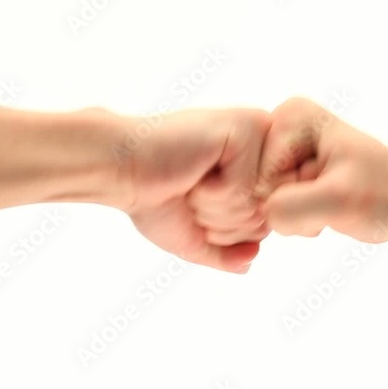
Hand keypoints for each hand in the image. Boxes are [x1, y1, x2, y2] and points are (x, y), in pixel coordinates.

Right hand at [115, 108, 270, 272]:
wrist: (118, 172)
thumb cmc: (151, 199)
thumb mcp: (192, 237)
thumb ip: (224, 253)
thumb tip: (251, 260)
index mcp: (255, 166)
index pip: (270, 221)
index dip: (227, 232)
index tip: (195, 205)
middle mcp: (262, 146)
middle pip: (268, 216)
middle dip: (221, 221)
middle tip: (191, 192)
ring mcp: (258, 133)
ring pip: (258, 205)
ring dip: (213, 207)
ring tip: (191, 179)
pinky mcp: (245, 128)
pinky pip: (246, 189)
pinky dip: (212, 191)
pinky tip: (193, 168)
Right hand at [256, 98, 387, 242]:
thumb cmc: (384, 196)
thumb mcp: (337, 202)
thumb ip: (288, 207)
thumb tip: (258, 215)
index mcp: (291, 116)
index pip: (259, 179)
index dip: (293, 197)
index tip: (331, 186)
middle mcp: (280, 125)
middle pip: (255, 189)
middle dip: (292, 206)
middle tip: (331, 197)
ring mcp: (281, 149)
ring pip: (262, 203)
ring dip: (297, 215)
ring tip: (330, 202)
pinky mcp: (286, 171)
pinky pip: (271, 209)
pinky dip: (298, 219)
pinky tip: (324, 208)